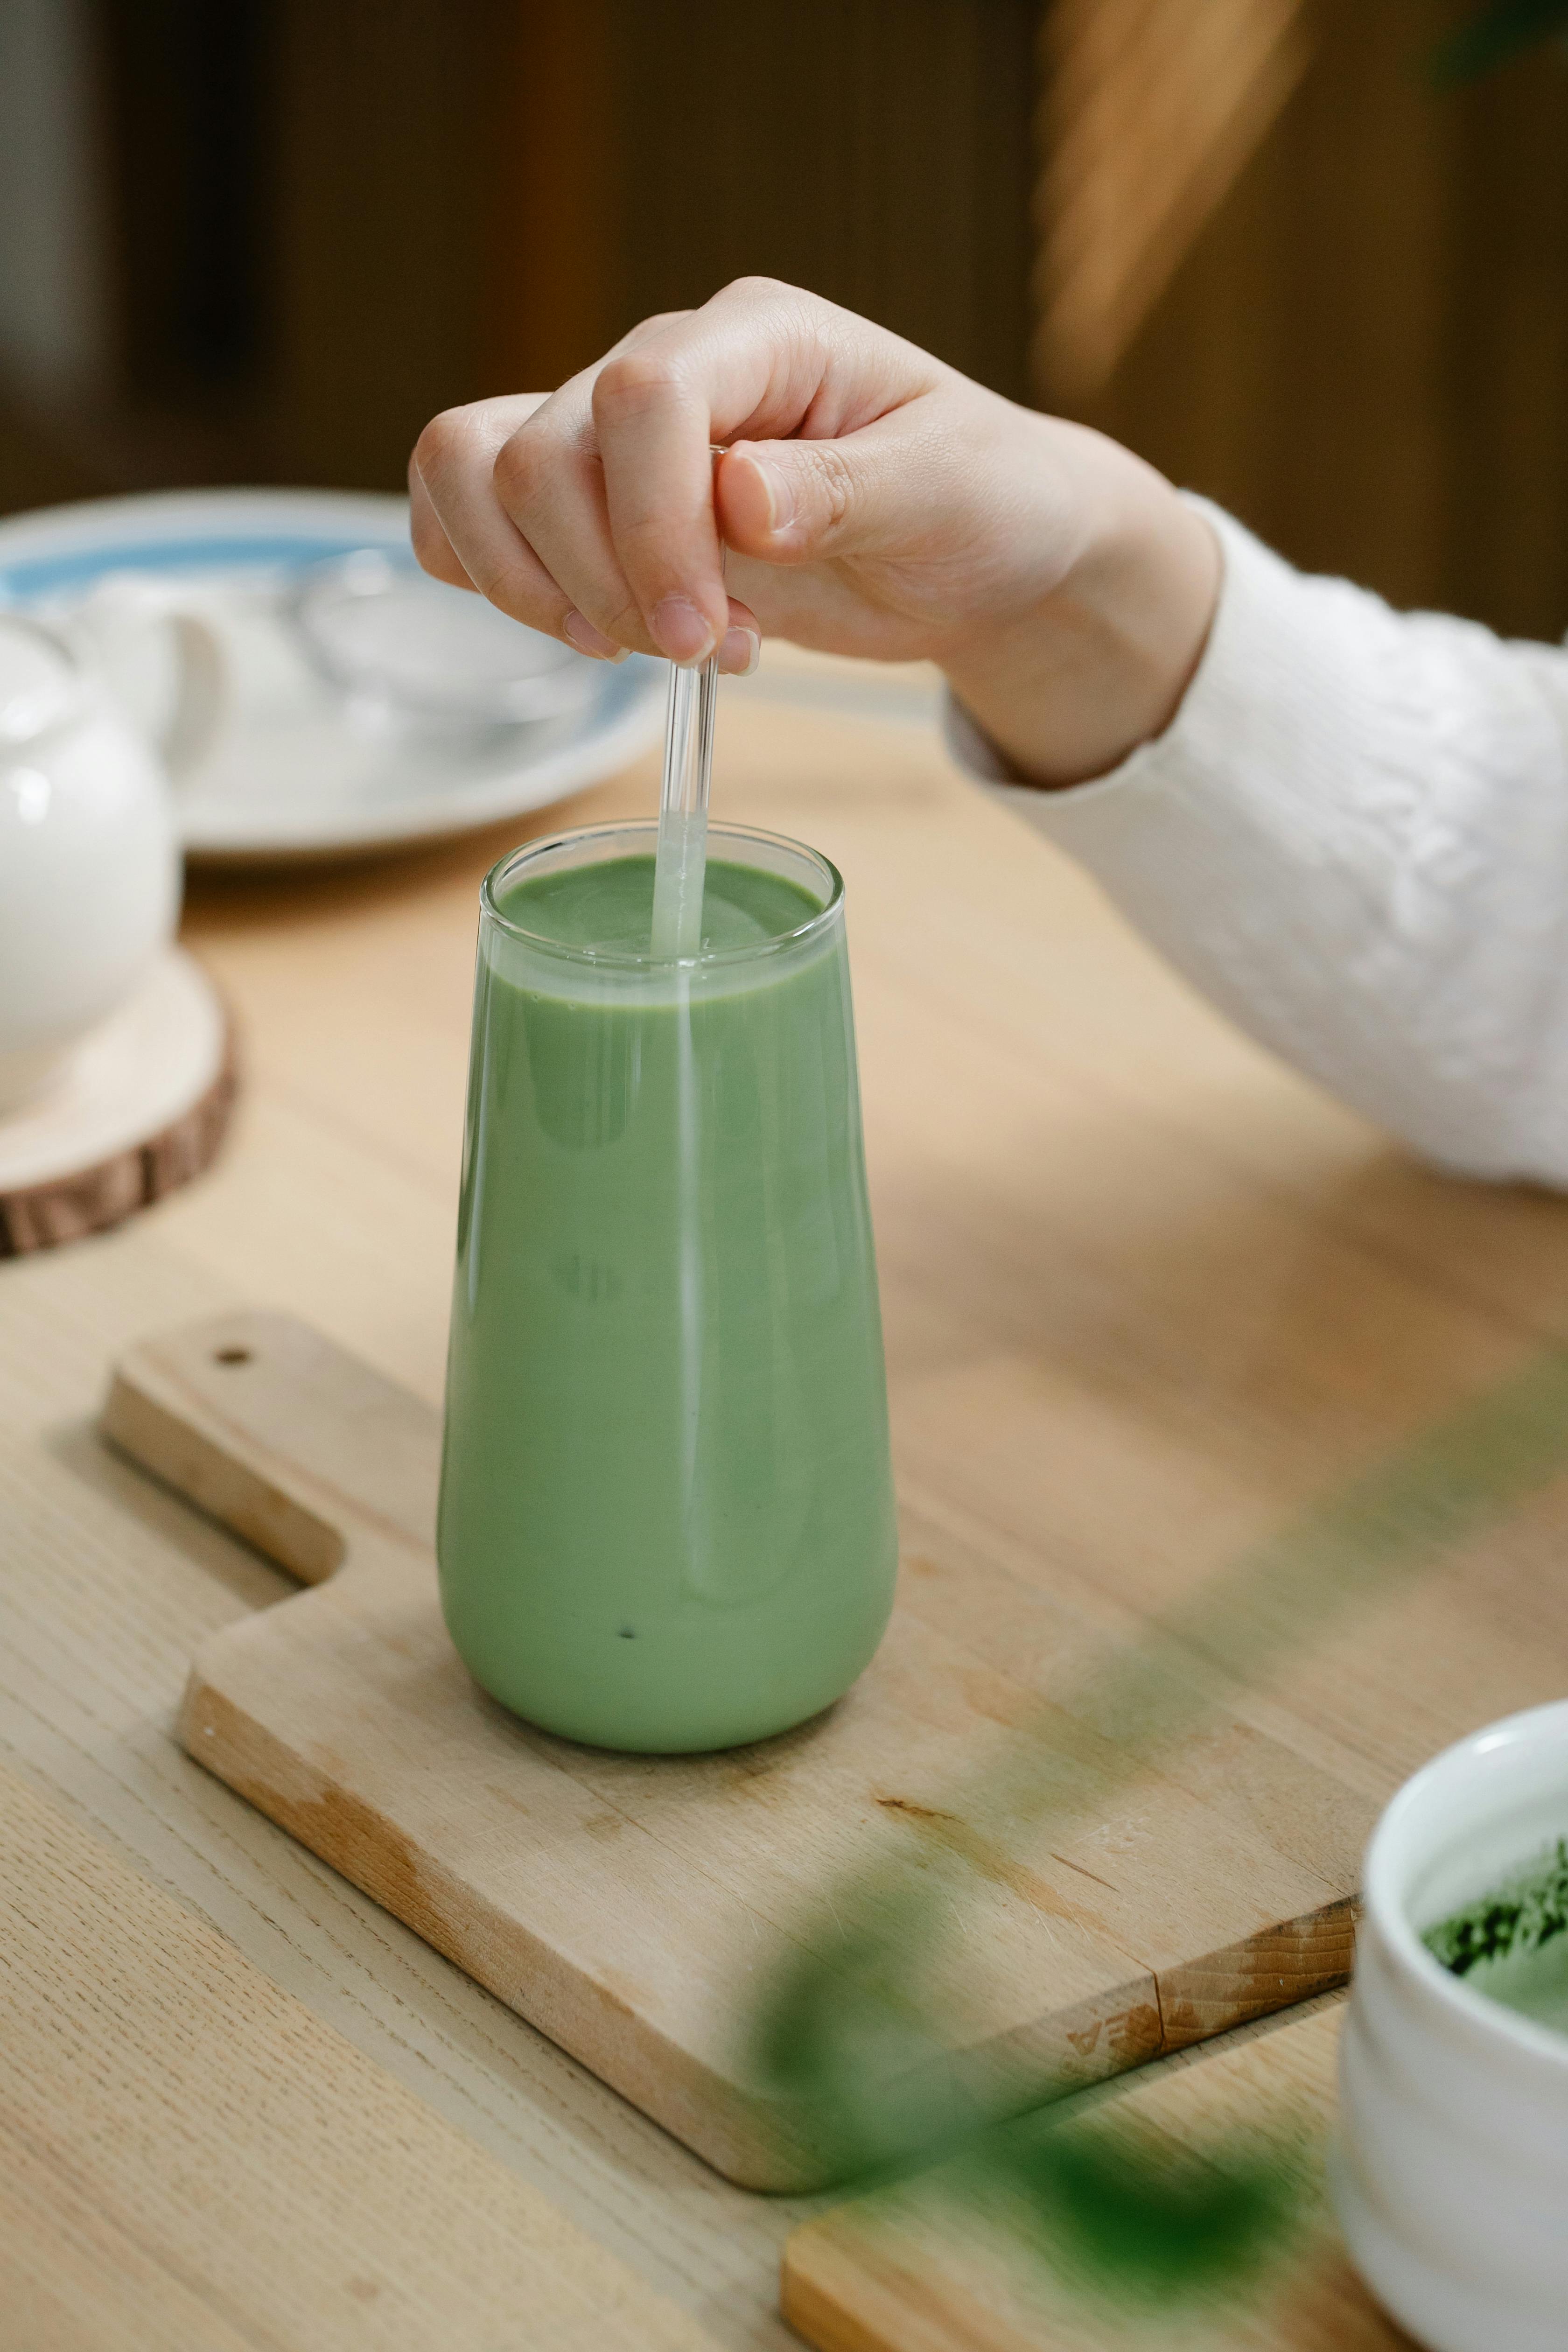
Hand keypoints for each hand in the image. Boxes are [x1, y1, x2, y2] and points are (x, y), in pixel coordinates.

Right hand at [409, 278, 1218, 786]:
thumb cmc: (978, 501)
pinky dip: (497, 582)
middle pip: (537, 450)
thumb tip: (740, 497)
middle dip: (604, 582)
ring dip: (539, 588)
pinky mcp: (590, 501)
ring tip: (649, 646)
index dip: (650, 527)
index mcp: (761, 338)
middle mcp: (668, 365)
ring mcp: (613, 431)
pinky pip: (467, 511)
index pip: (641, 395)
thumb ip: (847, 490)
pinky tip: (597, 633)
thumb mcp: (948, 495)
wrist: (977, 539)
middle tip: (703, 652)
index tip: (702, 637)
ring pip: (475, 471)